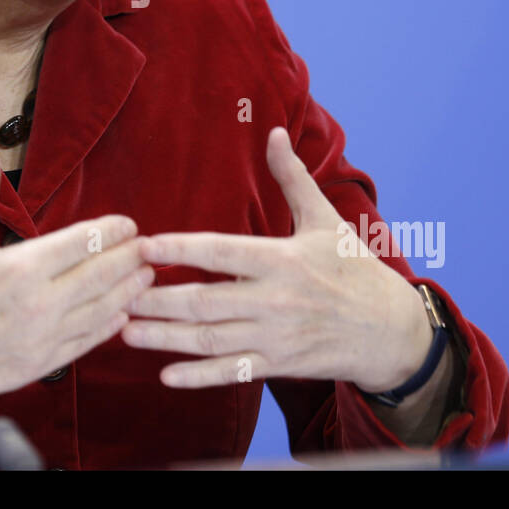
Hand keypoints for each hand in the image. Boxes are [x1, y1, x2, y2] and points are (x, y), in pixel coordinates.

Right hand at [0, 148, 154, 420]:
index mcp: (20, 268)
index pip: (81, 243)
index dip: (110, 232)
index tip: (127, 225)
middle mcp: (39, 304)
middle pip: (101, 275)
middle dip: (129, 259)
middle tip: (148, 248)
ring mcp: (43, 339)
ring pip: (101, 311)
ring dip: (128, 291)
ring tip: (146, 277)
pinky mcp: (40, 366)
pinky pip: (85, 343)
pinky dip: (108, 327)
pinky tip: (120, 315)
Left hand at [121, 127, 432, 392]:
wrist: (392, 331)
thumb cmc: (355, 268)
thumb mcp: (326, 219)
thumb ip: (293, 178)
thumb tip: (274, 133)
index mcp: (283, 260)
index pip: (222, 253)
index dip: (181, 249)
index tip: (143, 247)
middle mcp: (276, 300)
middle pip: (206, 302)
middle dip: (157, 301)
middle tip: (116, 295)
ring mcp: (276, 337)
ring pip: (211, 340)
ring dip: (164, 338)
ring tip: (124, 331)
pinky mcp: (279, 364)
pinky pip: (232, 372)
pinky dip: (198, 376)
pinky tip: (165, 374)